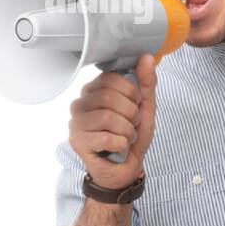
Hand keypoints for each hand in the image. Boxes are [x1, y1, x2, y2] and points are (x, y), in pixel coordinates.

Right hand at [68, 54, 157, 188]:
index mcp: (95, 91)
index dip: (131, 92)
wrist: (126, 168)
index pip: (111, 78)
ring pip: (107, 117)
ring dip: (128, 130)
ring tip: (127, 136)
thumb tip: (147, 57)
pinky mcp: (77, 141)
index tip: (136, 105)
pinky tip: (119, 147)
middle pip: (108, 97)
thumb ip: (146, 83)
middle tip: (133, 124)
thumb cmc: (131, 136)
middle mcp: (81, 103)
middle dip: (131, 113)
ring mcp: (76, 122)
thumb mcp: (145, 107)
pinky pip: (107, 137)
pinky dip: (122, 143)